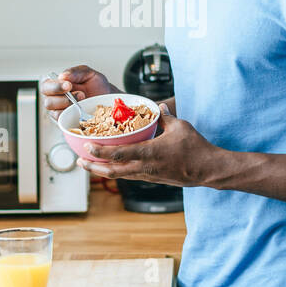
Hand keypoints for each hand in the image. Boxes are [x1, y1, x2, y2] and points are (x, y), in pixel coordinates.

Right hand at [41, 65, 114, 118]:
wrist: (107, 99)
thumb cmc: (96, 86)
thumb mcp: (88, 74)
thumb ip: (75, 72)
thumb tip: (62, 76)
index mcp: (57, 86)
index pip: (46, 86)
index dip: (55, 86)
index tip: (68, 85)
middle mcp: (56, 100)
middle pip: (48, 102)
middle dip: (63, 98)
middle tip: (80, 94)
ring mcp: (61, 113)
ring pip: (55, 113)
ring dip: (69, 107)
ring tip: (84, 101)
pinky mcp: (68, 123)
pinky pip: (64, 123)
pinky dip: (72, 117)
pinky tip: (82, 111)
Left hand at [79, 103, 217, 186]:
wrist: (207, 169)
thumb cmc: (195, 147)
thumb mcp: (179, 126)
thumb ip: (165, 116)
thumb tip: (157, 107)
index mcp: (149, 153)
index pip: (119, 154)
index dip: (100, 151)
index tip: (87, 146)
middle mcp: (145, 168)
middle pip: (112, 171)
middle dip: (93, 167)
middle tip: (79, 161)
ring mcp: (147, 176)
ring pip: (119, 176)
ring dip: (102, 171)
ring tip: (89, 165)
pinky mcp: (152, 179)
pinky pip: (129, 176)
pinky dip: (116, 171)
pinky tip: (111, 166)